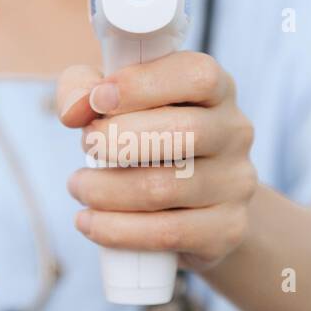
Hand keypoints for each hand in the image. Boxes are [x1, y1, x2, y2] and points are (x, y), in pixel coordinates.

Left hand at [56, 52, 257, 270]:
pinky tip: (89, 222)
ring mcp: (236, 183)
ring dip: (105, 189)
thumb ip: (83, 88)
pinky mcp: (227, 228)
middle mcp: (235, 132)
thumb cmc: (150, 140)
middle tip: (86, 146)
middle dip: (117, 140)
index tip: (98, 99)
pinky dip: (117, 230)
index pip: (195, 77)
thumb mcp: (117, 102)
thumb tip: (73, 110)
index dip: (142, 85)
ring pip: (163, 188)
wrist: (201, 205)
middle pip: (180, 133)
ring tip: (79, 186)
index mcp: (217, 90)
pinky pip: (167, 233)